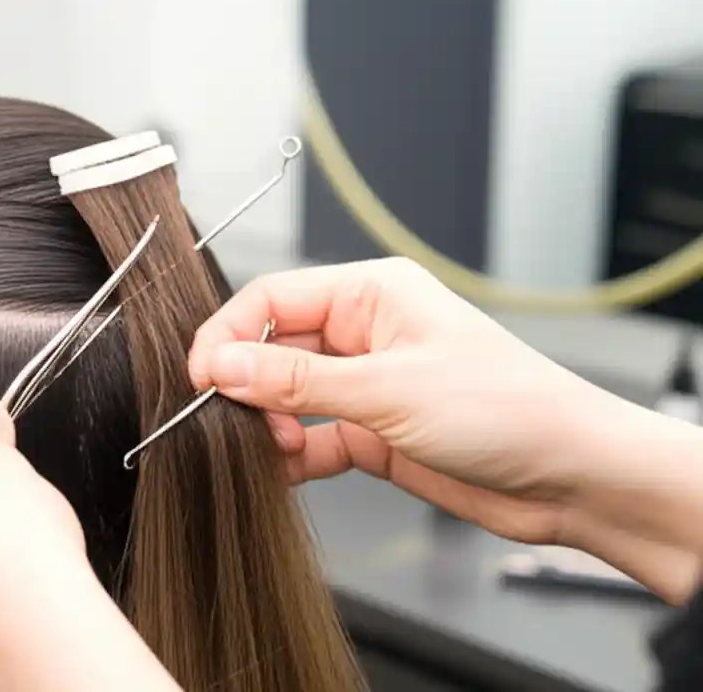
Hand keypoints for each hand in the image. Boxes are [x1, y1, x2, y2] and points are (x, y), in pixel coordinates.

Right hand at [188, 258, 628, 545]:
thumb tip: (220, 364)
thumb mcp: (387, 389)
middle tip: (229, 419)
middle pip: (274, 348)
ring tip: (274, 448)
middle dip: (248, 385)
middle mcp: (366, 333)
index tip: (200, 377)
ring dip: (270, 424)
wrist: (570, 477)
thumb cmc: (506, 409)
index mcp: (372, 294)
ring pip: (288, 396)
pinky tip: (286, 471)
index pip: (272, 299)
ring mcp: (369, 385)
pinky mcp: (375, 434)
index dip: (229, 335)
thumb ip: (295, 379)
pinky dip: (294, 456)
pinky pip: (314, 438)